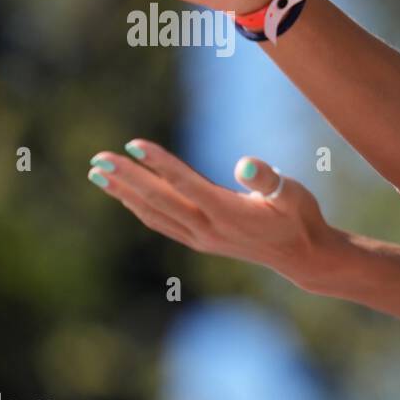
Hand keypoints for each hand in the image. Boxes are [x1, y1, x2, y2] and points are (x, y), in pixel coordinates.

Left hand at [86, 139, 342, 288]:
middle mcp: (209, 228)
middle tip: (98, 158)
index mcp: (229, 213)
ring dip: (125, 193)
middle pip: (160, 200)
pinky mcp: (200, 240)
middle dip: (127, 178)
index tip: (132, 144)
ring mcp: (201, 237)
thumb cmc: (300, 217)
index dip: (158, 163)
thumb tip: (246, 165)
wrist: (301, 255)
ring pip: (154, 214)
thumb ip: (270, 179)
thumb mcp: (294, 194)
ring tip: (98, 174)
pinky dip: (139, 207)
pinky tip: (125, 195)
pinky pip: (161, 222)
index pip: (185, 184)